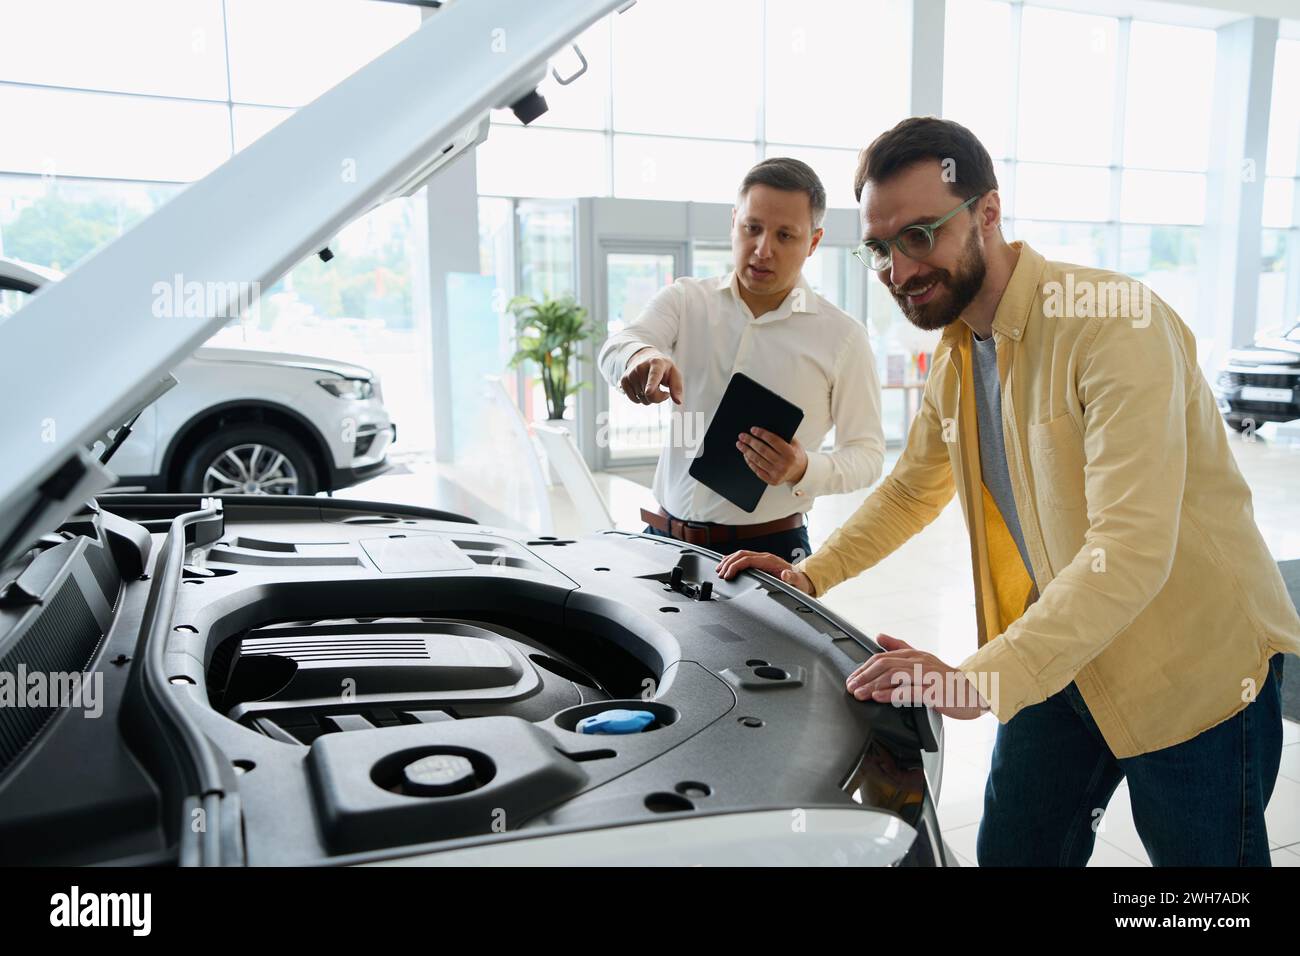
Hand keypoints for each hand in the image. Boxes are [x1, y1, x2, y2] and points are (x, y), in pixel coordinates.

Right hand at [620, 348, 682, 404]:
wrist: (645, 358)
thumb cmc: (663, 369)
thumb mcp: (674, 374)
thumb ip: (677, 387)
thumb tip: (678, 402)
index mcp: (656, 363)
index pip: (654, 376)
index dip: (651, 384)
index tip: (648, 391)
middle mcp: (641, 367)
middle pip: (650, 395)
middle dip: (658, 397)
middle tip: (661, 388)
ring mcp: (631, 374)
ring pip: (643, 400)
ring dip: (649, 397)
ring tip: (650, 385)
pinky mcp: (624, 380)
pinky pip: (635, 400)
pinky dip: (641, 398)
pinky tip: (642, 388)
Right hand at [714, 550, 812, 593]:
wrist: (803, 580)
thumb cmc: (799, 582)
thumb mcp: (797, 582)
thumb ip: (791, 578)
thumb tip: (785, 574)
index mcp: (770, 561)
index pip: (747, 559)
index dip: (735, 565)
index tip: (727, 574)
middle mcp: (765, 557)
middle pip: (742, 554)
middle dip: (728, 562)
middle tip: (720, 573)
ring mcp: (763, 559)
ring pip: (741, 554)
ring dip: (729, 560)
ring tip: (720, 569)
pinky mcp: (761, 562)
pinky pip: (745, 558)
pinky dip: (734, 560)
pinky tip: (728, 565)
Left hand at [736, 427, 806, 484]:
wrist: (800, 472)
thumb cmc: (795, 454)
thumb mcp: (794, 443)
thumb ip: (783, 436)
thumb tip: (764, 428)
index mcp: (790, 453)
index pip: (773, 440)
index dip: (762, 434)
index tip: (753, 429)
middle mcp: (784, 464)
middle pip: (763, 450)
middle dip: (750, 442)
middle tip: (742, 436)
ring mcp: (777, 474)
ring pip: (758, 460)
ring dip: (747, 451)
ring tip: (740, 444)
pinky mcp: (772, 480)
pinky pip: (757, 470)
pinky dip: (750, 462)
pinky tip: (745, 455)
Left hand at [845, 634, 989, 719]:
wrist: (977, 691)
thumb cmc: (948, 680)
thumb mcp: (923, 660)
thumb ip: (900, 647)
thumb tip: (879, 636)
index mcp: (915, 655)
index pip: (882, 657)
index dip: (864, 668)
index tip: (852, 679)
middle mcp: (920, 662)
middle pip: (885, 665)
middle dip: (864, 676)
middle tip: (851, 687)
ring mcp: (928, 676)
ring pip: (894, 676)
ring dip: (873, 685)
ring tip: (861, 694)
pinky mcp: (935, 692)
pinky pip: (910, 691)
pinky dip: (892, 694)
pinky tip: (879, 698)